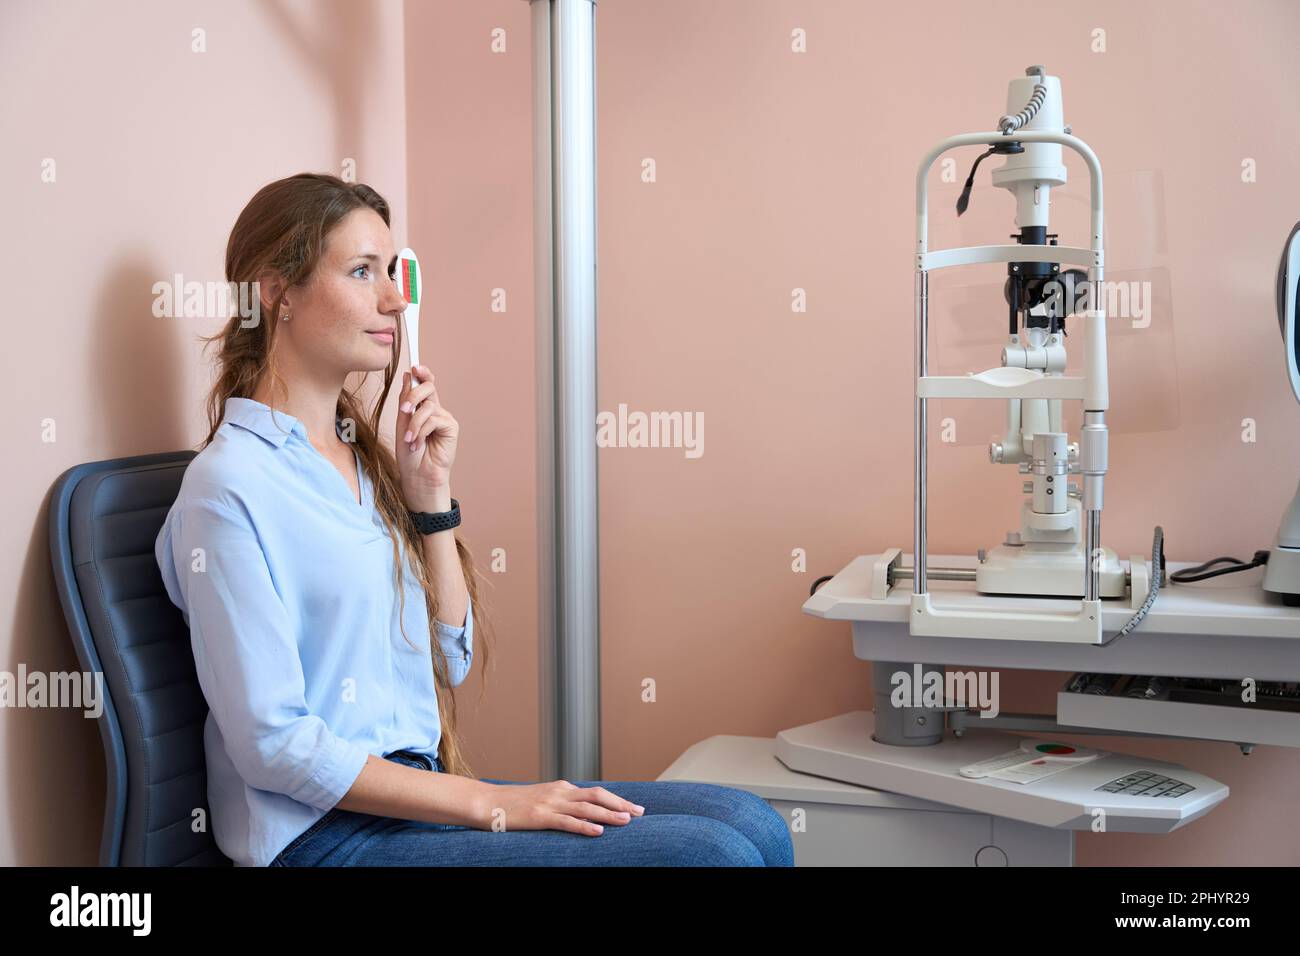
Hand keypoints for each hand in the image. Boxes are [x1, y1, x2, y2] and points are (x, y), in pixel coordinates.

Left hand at [396, 365, 457, 509]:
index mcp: (424, 408)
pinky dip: (422, 431)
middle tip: (404, 410)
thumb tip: (407, 376)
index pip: (426, 384)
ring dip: (414, 424)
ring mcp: (444, 419)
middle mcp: (436, 411)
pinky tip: (419, 444)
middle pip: (428, 388)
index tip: (415, 366)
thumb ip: (405, 400)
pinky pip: (434, 419)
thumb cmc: (409, 454)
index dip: (422, 373)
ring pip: (428, 406)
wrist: (417, 476)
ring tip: (410, 440)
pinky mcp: (451, 428)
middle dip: (414, 395)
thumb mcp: (402, 423)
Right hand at [473, 780, 645, 835]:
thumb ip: (562, 804)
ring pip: (586, 808)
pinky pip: (566, 822)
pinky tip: (598, 832)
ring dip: (608, 814)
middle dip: (620, 804)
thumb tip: (583, 813)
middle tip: (640, 813)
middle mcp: (560, 792)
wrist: (487, 803)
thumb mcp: (542, 800)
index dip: (617, 800)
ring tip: (627, 821)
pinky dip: (584, 826)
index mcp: (562, 788)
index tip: (634, 808)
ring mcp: (550, 803)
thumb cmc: (513, 805)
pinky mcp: (540, 817)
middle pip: (598, 796)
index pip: (596, 792)